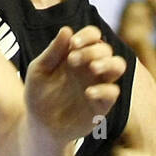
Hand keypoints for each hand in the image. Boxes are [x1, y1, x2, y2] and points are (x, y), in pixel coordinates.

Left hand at [25, 25, 125, 144]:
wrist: (39, 125)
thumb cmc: (38, 94)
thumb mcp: (39, 70)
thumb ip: (53, 51)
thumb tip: (67, 29)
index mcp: (76, 54)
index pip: (93, 36)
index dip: (88, 34)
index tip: (73, 43)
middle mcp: (90, 67)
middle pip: (106, 49)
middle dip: (93, 50)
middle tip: (72, 60)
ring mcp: (98, 85)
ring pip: (118, 66)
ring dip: (108, 63)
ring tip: (92, 68)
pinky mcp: (101, 105)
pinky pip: (113, 92)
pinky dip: (104, 89)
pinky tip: (87, 92)